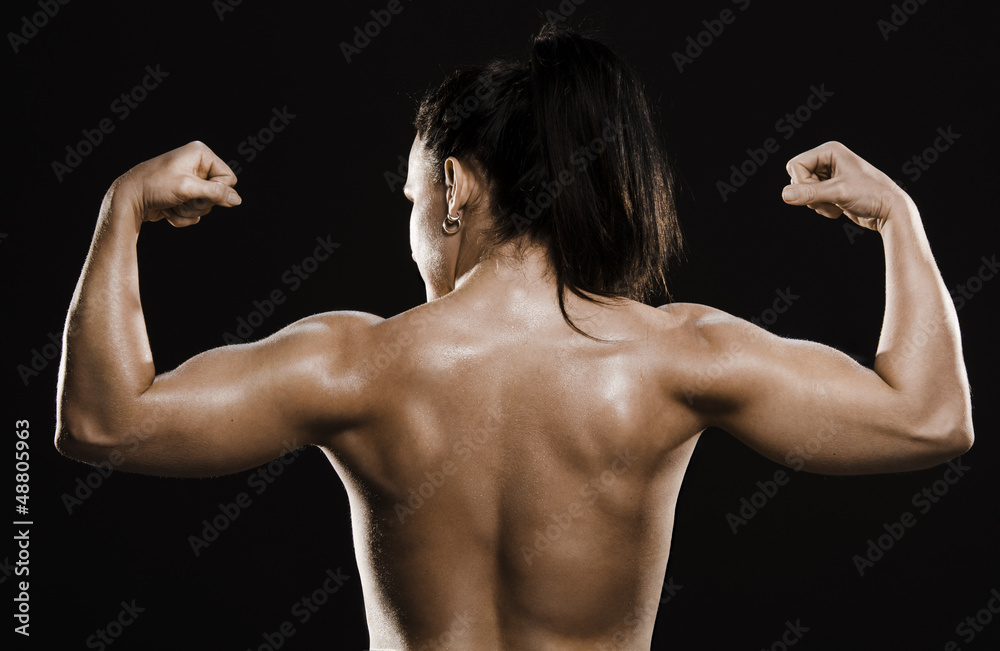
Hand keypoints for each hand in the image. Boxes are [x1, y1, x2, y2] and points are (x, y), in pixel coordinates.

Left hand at [113, 141, 241, 227]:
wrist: (127, 199)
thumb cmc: (154, 186)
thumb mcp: (188, 188)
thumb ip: (216, 193)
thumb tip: (237, 200)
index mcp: (200, 154)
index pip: (229, 178)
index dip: (217, 191)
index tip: (198, 192)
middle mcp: (196, 165)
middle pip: (218, 194)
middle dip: (199, 203)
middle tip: (181, 198)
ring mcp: (189, 181)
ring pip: (206, 206)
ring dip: (189, 211)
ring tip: (171, 203)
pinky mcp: (182, 195)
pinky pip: (195, 213)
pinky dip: (182, 216)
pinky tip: (167, 209)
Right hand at [780, 141, 912, 232]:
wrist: (889, 210)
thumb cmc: (871, 194)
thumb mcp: (838, 193)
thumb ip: (809, 194)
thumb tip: (784, 195)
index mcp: (829, 151)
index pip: (795, 165)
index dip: (801, 183)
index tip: (819, 193)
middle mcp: (828, 159)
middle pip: (797, 178)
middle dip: (810, 195)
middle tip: (829, 199)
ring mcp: (829, 175)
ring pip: (803, 191)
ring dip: (817, 203)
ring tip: (836, 204)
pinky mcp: (831, 189)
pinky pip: (812, 199)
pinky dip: (822, 207)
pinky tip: (838, 208)